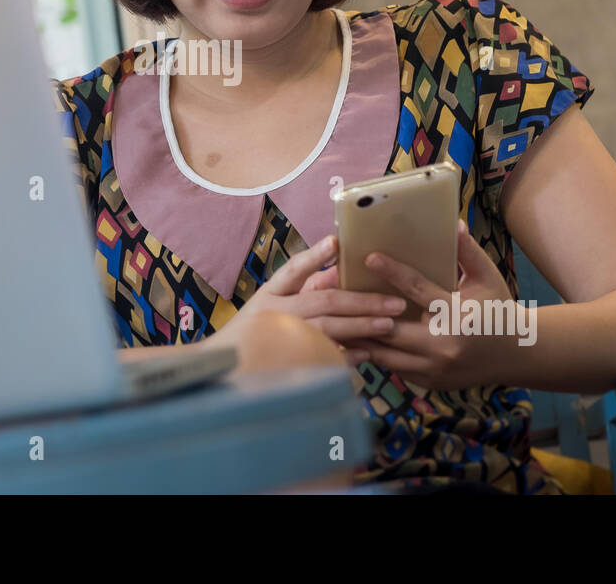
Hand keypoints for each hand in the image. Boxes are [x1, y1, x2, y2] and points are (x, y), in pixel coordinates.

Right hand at [214, 234, 409, 367]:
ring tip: (388, 324)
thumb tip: (340, 270)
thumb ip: (306, 287)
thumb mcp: (273, 305)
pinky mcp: (287, 365)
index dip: (315, 255)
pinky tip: (367, 354)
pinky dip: (347, 356)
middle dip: (362, 300)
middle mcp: (273, 313)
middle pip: (323, 301)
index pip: (293, 270)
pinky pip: (324, 359)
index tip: (336, 242)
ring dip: (361, 325)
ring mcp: (280, 340)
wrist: (221, 373)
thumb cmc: (254, 334)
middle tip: (394, 302)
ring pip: (327, 329)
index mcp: (269, 294)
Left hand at [339, 219, 522, 390]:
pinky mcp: (429, 383)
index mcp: (457, 316)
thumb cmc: (498, 309)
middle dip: (361, 313)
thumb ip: (468, 252)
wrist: (517, 355)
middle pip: (389, 330)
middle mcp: (443, 348)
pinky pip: (393, 367)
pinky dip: (374, 353)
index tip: (369, 257)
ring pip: (385, 354)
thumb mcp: (487, 277)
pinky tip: (355, 338)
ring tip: (335, 319)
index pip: (417, 290)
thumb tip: (453, 222)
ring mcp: (434, 370)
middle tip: (335, 295)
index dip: (392, 272)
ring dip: (360, 337)